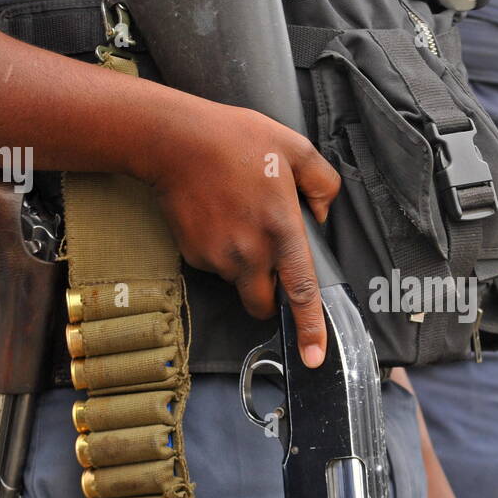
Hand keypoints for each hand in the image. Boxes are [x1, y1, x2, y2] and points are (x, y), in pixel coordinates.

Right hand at [144, 101, 340, 367]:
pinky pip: (214, 266)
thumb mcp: (295, 148)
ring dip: (242, 264)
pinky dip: (219, 251)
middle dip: (269, 296)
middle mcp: (251, 253)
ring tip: (237, 217)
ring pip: (237, 281)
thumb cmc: (237, 139)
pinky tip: (216, 216)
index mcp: (282, 231)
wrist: (174, 141)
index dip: (309, 328)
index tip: (313, 358)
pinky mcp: (194, 255)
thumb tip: (321, 215)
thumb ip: (322, 184)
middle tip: (267, 261)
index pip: (301, 291)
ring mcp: (219, 258)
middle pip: (263, 303)